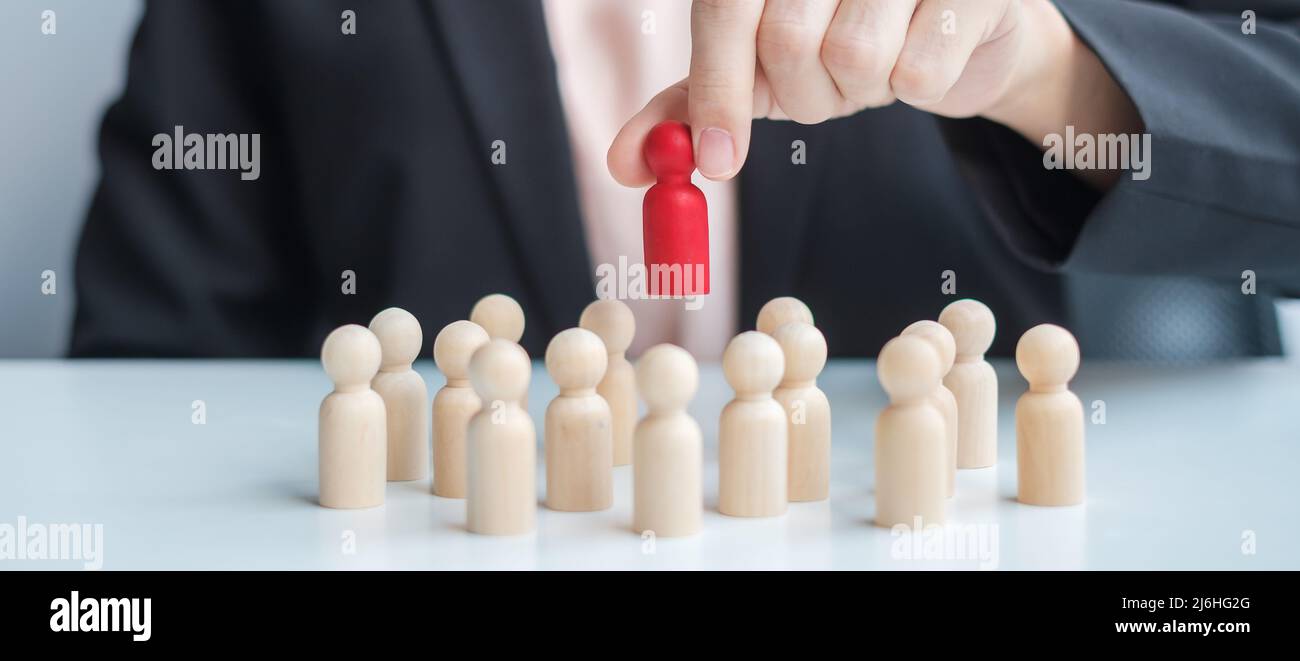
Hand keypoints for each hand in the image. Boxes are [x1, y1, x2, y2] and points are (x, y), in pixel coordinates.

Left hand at [608, 0, 1079, 184]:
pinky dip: (919, 85)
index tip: (718, 160)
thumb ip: (693, 108)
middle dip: (805, 92)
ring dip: (861, 90)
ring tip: (878, 67)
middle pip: (788, 39)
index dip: (717, 90)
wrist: (959, 38)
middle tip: (829, 85)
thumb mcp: (760, 75)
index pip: (726, 9)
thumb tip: (624, 163)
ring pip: (855, 53)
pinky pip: (919, 68)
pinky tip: (928, 57)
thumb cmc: (847, 44)